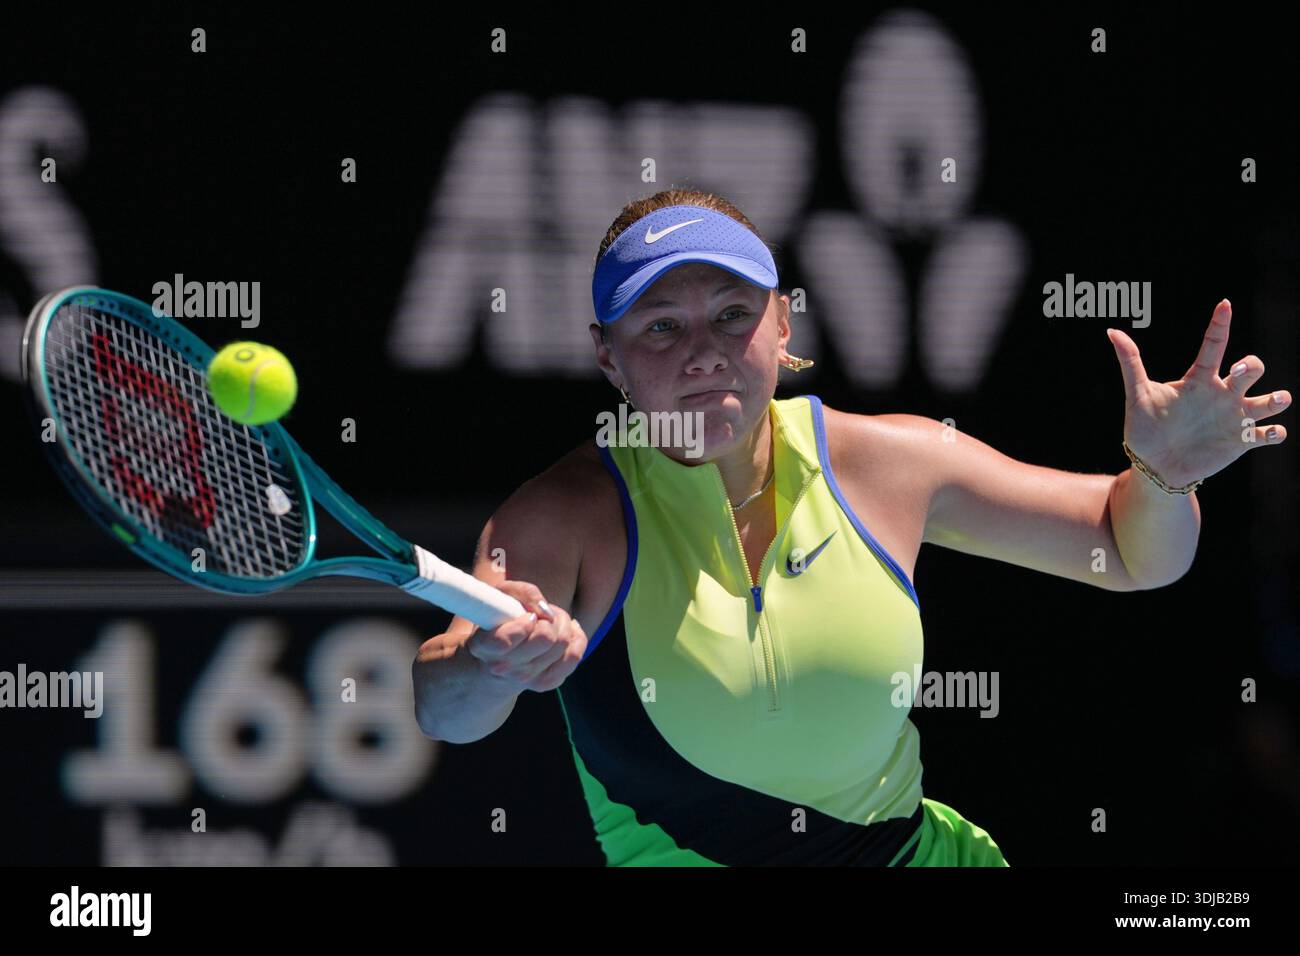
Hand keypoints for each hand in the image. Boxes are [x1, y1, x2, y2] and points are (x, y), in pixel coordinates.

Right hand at [465, 579, 586, 692]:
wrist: (499, 655)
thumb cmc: (501, 617)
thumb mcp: (503, 594)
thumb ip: (523, 593)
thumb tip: (545, 610)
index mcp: (484, 646)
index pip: (507, 640)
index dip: (524, 623)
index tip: (528, 616)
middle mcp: (503, 667)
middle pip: (546, 638)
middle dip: (550, 618)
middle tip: (542, 615)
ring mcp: (526, 679)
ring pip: (563, 644)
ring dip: (562, 625)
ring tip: (550, 623)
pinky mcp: (547, 683)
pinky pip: (574, 656)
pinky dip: (576, 638)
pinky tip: (564, 632)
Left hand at [1106, 299, 1289, 487]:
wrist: (1154, 465)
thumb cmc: (1146, 428)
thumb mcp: (1138, 395)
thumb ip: (1130, 363)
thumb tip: (1112, 332)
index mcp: (1199, 380)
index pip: (1213, 345)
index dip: (1220, 324)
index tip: (1224, 304)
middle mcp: (1222, 394)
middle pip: (1251, 368)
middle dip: (1251, 365)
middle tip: (1234, 374)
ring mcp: (1235, 418)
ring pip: (1272, 401)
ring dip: (1278, 398)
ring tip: (1274, 399)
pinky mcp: (1242, 441)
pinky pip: (1270, 434)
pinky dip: (1275, 432)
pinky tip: (1267, 433)